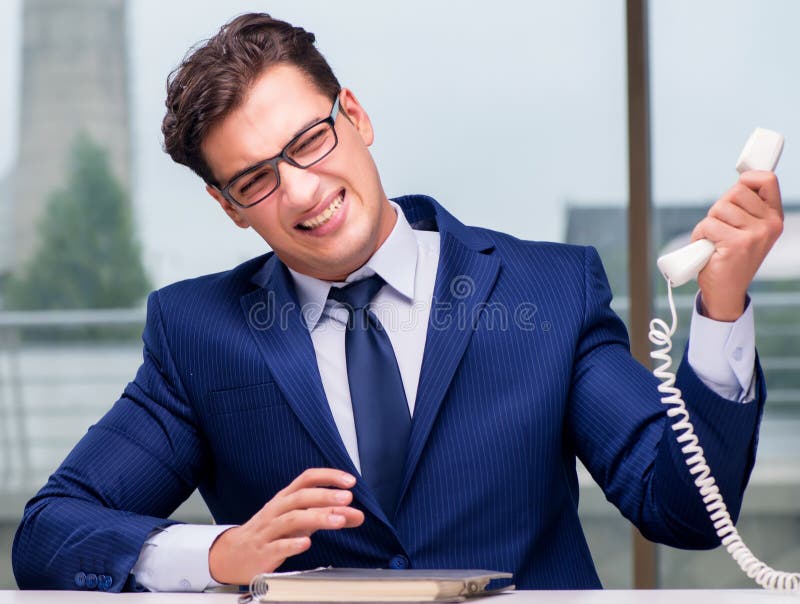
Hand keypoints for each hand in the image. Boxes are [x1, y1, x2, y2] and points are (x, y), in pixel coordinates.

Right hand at [208, 468, 363, 584]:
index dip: (328, 477)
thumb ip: (327, 514)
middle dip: (325, 495)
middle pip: (301, 497)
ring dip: (317, 517)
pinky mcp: (264, 552)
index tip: (349, 481)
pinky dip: (293, 544)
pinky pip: (278, 545)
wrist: (233, 554)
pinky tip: (307, 544)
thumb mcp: (300, 520)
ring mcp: (269, 530)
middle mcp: (277, 510)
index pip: (307, 478)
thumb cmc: (271, 532)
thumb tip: (356, 514)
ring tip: (339, 520)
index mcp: (286, 498)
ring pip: (292, 519)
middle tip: (348, 498)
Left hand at [692, 170, 783, 320]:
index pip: (766, 180)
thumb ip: (744, 207)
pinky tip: (708, 249)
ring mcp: (755, 234)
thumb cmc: (730, 258)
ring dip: (708, 224)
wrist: (726, 292)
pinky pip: (708, 225)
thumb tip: (742, 177)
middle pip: (735, 191)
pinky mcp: (737, 244)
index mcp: (774, 217)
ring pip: (719, 208)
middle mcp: (769, 225)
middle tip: (721, 228)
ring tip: (715, 241)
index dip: (747, 178)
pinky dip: (700, 236)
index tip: (738, 184)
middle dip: (720, 207)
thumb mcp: (745, 229)